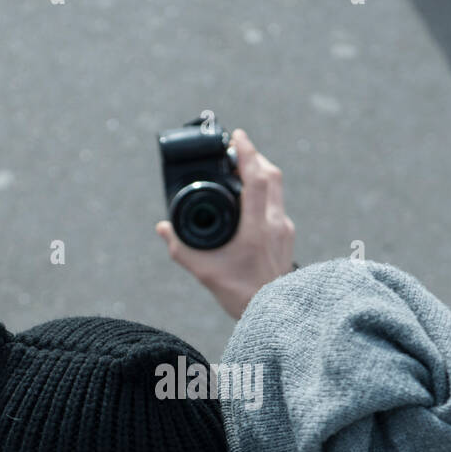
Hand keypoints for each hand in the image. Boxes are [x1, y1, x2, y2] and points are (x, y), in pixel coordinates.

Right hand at [157, 129, 295, 318]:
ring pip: (276, 188)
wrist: (274, 315)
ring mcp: (284, 229)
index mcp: (256, 228)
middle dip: (253, 156)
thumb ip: (181, 248)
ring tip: (241, 167)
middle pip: (271, 175)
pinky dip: (264, 191)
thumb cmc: (241, 296)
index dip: (246, 153)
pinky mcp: (287, 236)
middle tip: (235, 147)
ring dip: (260, 171)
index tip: (236, 136)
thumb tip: (164, 228)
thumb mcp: (204, 272)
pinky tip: (249, 197)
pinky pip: (276, 203)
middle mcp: (274, 224)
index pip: (257, 178)